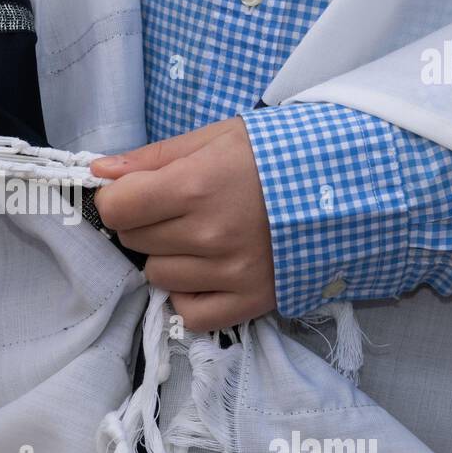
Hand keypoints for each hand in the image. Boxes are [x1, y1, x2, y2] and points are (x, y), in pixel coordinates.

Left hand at [91, 117, 275, 331]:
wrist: (350, 183)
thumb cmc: (278, 154)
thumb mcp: (216, 138)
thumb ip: (153, 158)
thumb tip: (101, 173)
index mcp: (196, 186)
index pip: (118, 209)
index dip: (118, 199)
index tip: (134, 193)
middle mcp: (210, 234)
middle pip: (135, 241)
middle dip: (145, 224)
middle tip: (178, 209)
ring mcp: (231, 272)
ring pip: (158, 277)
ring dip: (169, 258)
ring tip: (201, 237)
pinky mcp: (252, 301)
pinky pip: (191, 313)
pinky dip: (190, 295)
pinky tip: (207, 272)